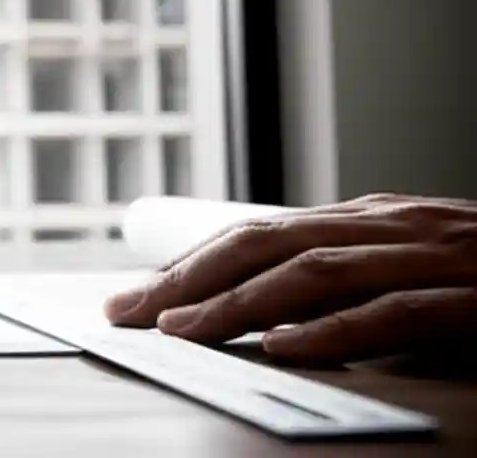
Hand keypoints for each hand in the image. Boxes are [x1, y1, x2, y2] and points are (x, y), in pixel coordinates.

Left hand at [103, 194, 476, 363]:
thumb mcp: (407, 269)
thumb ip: (344, 285)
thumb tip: (264, 321)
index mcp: (367, 219)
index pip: (255, 233)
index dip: (187, 264)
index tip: (131, 297)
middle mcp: (389, 225)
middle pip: (265, 244)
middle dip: (188, 279)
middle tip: (128, 314)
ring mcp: (433, 255)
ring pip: (315, 272)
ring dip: (239, 304)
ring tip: (183, 332)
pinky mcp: (476, 297)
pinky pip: (397, 311)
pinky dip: (335, 331)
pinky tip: (285, 349)